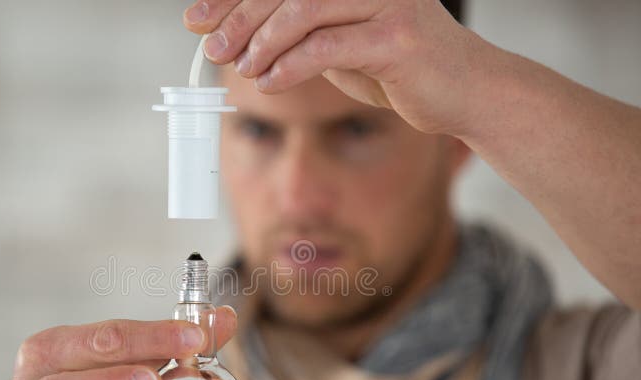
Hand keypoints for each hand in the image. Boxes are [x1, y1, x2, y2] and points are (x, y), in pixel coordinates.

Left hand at [184, 0, 484, 135]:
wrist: (463, 91)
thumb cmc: (398, 67)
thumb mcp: (338, 42)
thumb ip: (297, 33)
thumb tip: (232, 37)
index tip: (197, 19)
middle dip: (239, 16)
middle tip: (211, 47)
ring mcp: (389, 1)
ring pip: (304, 10)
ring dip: (262, 42)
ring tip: (241, 68)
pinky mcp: (398, 38)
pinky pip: (328, 47)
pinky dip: (290, 66)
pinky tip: (269, 83)